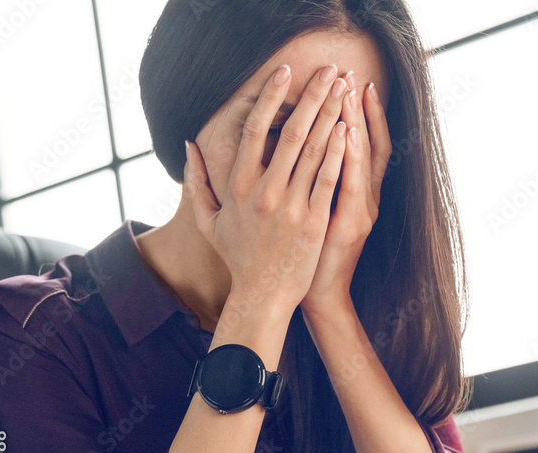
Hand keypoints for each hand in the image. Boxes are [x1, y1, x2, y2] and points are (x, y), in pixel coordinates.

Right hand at [184, 63, 351, 313]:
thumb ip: (196, 182)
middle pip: (291, 132)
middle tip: (331, 71)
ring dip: (332, 116)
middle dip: (314, 97)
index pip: (255, 130)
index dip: (271, 97)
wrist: (262, 297)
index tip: (285, 72)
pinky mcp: (314, 222)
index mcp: (238, 186)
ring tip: (346, 90)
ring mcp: (291, 206)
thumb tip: (187, 146)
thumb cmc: (238, 259)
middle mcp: (264, 192)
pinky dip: (339, 153)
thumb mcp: (208, 221)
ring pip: (313, 151)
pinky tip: (350, 129)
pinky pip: (328, 180)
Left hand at [300, 71, 392, 316]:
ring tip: (350, 93)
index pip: (367, 144)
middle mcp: (367, 198)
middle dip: (361, 109)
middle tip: (353, 76)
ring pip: (363, 159)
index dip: (365, 114)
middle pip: (369, 144)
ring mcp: (361, 211)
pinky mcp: (349, 224)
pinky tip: (344, 133)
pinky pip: (350, 184)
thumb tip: (312, 148)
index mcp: (360, 194)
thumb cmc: (314, 255)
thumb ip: (321, 182)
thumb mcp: (323, 215)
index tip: (357, 84)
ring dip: (357, 123)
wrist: (319, 295)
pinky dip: (349, 158)